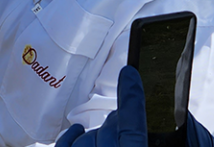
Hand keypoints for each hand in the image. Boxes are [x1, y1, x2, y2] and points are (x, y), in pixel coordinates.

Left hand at [54, 67, 213, 146]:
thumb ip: (140, 142)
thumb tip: (131, 127)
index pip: (131, 128)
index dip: (131, 98)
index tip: (129, 74)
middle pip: (110, 130)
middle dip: (119, 122)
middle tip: (127, 122)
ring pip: (87, 139)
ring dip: (98, 135)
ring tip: (109, 141)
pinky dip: (72, 138)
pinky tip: (78, 133)